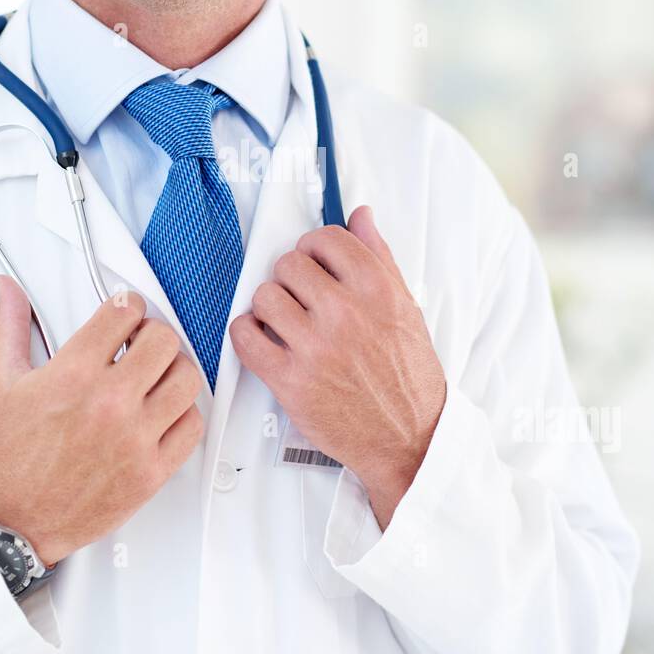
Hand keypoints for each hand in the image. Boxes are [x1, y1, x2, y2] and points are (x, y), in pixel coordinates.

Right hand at [0, 277, 203, 566]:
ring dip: (174, 372)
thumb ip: (8, 326)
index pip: (125, 312)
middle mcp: (109, 403)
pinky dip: (183, 415)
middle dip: (152, 336)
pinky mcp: (152, 471)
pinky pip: (192, 426)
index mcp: (74, 374)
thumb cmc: (11, 453)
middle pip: (164, 340)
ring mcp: (135, 438)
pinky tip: (162, 414)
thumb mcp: (0, 382)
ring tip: (155, 379)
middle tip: (140, 347)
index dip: (126, 308)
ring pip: (187, 379)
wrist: (15, 519)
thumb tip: (5, 288)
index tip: (124, 316)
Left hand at [229, 206, 445, 528]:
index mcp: (377, 291)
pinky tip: (262, 338)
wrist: (409, 436)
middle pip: (289, 264)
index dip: (314, 248)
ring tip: (283, 320)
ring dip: (268, 306)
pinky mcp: (290, 380)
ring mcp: (316, 347)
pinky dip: (246, 334)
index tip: (314, 261)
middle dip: (290, 277)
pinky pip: (245, 337)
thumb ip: (380, 258)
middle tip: (299, 296)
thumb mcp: (406, 309)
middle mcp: (346, 314)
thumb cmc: (408, 376)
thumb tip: (361, 217)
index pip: (326, 239)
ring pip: (264, 296)